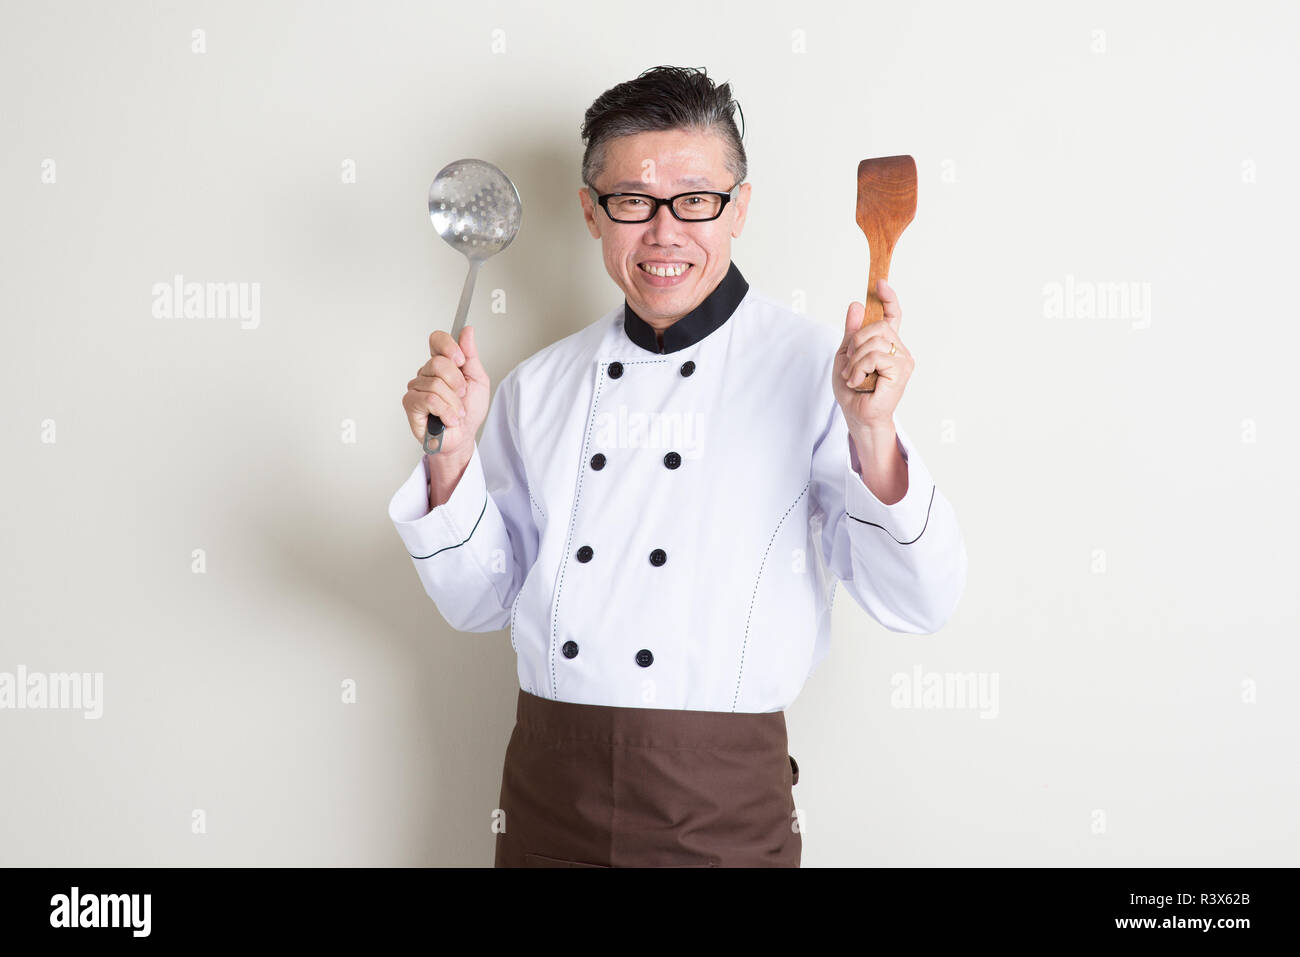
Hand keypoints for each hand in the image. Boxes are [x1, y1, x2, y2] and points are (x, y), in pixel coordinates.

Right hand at [402, 325, 490, 459]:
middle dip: (457, 382)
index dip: (449, 346)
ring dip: (453, 402)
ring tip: (455, 411)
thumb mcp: (478, 380)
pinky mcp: (410, 403)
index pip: (437, 340)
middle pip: (438, 362)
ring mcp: (416, 386)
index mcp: (443, 364)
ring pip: (436, 384)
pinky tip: (447, 418)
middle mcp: (427, 372)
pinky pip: (429, 399)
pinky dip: (445, 411)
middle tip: (462, 395)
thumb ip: (471, 355)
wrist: (463, 437)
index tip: (461, 360)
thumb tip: (467, 331)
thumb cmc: (469, 411)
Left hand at [832, 279, 913, 433]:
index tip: (879, 283)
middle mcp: (899, 350)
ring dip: (855, 359)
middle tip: (849, 363)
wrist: (857, 416)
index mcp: (887, 345)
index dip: (888, 298)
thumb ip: (852, 333)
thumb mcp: (846, 355)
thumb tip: (856, 305)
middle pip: (878, 326)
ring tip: (852, 376)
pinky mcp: (900, 372)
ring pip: (875, 341)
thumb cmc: (853, 391)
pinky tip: (858, 382)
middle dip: (856, 342)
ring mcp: (903, 361)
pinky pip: (875, 357)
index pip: (892, 316)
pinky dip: (859, 369)